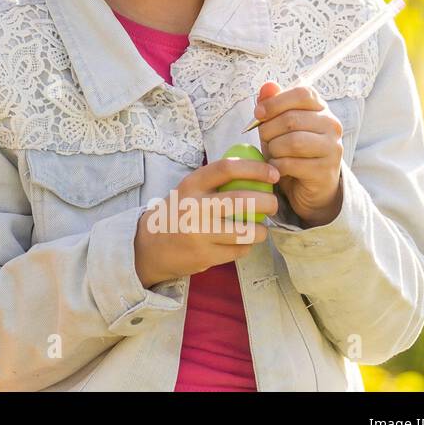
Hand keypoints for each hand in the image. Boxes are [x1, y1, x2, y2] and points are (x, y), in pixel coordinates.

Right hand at [134, 155, 278, 285]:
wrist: (149, 246)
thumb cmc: (177, 213)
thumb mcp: (187, 190)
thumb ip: (214, 182)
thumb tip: (256, 170)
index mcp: (191, 184)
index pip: (227, 168)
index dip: (255, 169)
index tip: (273, 173)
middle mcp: (194, 206)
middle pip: (243, 200)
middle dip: (268, 202)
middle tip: (273, 204)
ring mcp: (199, 233)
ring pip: (247, 230)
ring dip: (261, 230)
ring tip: (260, 229)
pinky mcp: (205, 256)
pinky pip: (239, 250)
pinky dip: (247, 246)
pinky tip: (242, 242)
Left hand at [253, 82, 343, 226]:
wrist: (309, 185)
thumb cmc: (291, 150)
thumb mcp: (277, 125)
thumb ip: (272, 104)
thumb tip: (267, 86)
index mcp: (321, 108)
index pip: (302, 93)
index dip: (275, 102)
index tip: (258, 113)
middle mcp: (331, 125)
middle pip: (291, 119)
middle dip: (268, 130)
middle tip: (265, 140)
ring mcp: (332, 148)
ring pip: (292, 142)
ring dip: (273, 149)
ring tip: (273, 154)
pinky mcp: (325, 170)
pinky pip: (291, 164)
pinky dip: (276, 166)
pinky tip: (278, 168)